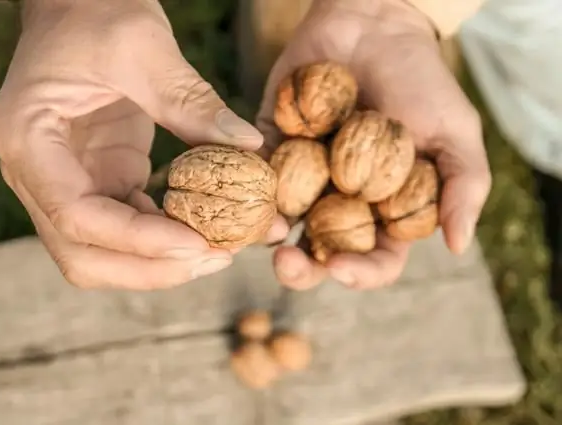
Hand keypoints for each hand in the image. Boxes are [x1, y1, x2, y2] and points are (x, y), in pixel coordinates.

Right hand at [0, 0, 285, 289]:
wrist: (75, 2)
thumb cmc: (94, 11)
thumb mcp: (143, 47)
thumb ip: (192, 103)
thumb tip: (249, 149)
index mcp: (28, 138)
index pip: (75, 214)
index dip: (139, 240)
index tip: (201, 244)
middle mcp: (35, 171)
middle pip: (81, 253)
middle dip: (149, 268)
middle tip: (215, 259)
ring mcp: (64, 180)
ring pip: (101, 253)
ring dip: (158, 263)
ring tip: (218, 251)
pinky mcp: (96, 179)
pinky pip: (125, 228)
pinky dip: (162, 238)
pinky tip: (204, 231)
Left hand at [257, 0, 490, 289]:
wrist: (374, 26)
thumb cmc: (421, 80)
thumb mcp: (455, 132)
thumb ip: (463, 187)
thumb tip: (458, 246)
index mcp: (384, 211)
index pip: (374, 259)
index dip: (360, 273)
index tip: (343, 267)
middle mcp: (340, 202)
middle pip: (318, 252)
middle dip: (301, 269)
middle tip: (287, 263)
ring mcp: (303, 177)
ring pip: (279, 223)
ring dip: (266, 234)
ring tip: (263, 229)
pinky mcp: (271, 147)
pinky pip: (253, 175)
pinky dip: (244, 186)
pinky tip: (240, 188)